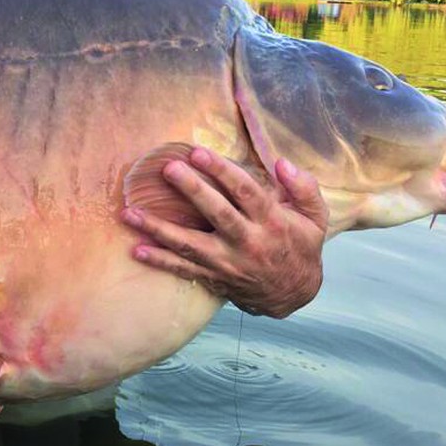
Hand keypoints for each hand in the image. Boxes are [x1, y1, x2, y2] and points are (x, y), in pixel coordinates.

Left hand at [121, 147, 328, 318]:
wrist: (294, 293)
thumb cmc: (301, 245)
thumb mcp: (315, 216)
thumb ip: (303, 187)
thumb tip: (281, 162)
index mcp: (272, 221)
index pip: (245, 191)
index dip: (222, 170)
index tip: (198, 152)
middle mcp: (248, 242)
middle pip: (216, 213)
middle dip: (192, 190)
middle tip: (168, 169)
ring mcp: (228, 262)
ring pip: (189, 245)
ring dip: (157, 229)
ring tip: (130, 214)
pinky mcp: (214, 277)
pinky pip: (183, 269)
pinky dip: (159, 260)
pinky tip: (136, 249)